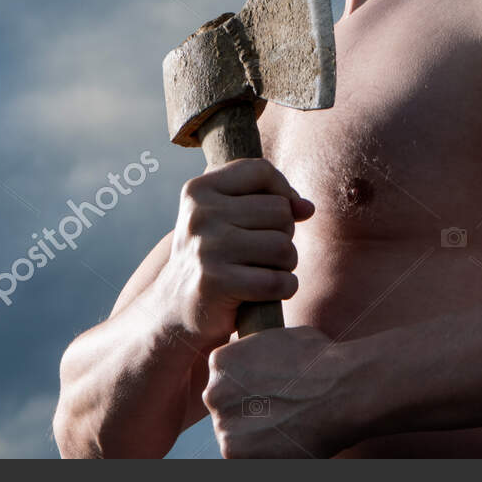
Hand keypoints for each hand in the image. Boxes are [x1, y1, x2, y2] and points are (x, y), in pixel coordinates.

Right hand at [152, 159, 313, 348]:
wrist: (174, 312)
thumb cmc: (213, 258)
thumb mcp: (229, 219)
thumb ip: (269, 203)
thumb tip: (307, 208)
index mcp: (199, 190)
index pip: (259, 170)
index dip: (282, 191)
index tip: (274, 217)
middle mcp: (200, 214)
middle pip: (279, 211)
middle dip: (283, 235)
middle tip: (260, 254)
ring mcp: (206, 249)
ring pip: (283, 246)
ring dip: (284, 265)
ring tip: (261, 271)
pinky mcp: (216, 283)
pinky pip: (277, 281)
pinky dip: (283, 289)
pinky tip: (264, 293)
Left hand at [204, 326, 359, 457]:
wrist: (343, 389)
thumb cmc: (322, 360)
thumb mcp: (281, 339)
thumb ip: (258, 353)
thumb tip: (260, 361)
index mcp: (221, 362)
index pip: (224, 383)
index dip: (249, 391)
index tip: (272, 394)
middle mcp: (213, 392)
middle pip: (226, 409)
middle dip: (248, 414)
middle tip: (280, 414)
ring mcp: (222, 423)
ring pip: (234, 435)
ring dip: (256, 437)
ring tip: (287, 429)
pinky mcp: (234, 452)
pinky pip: (244, 457)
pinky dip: (264, 455)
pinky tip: (287, 442)